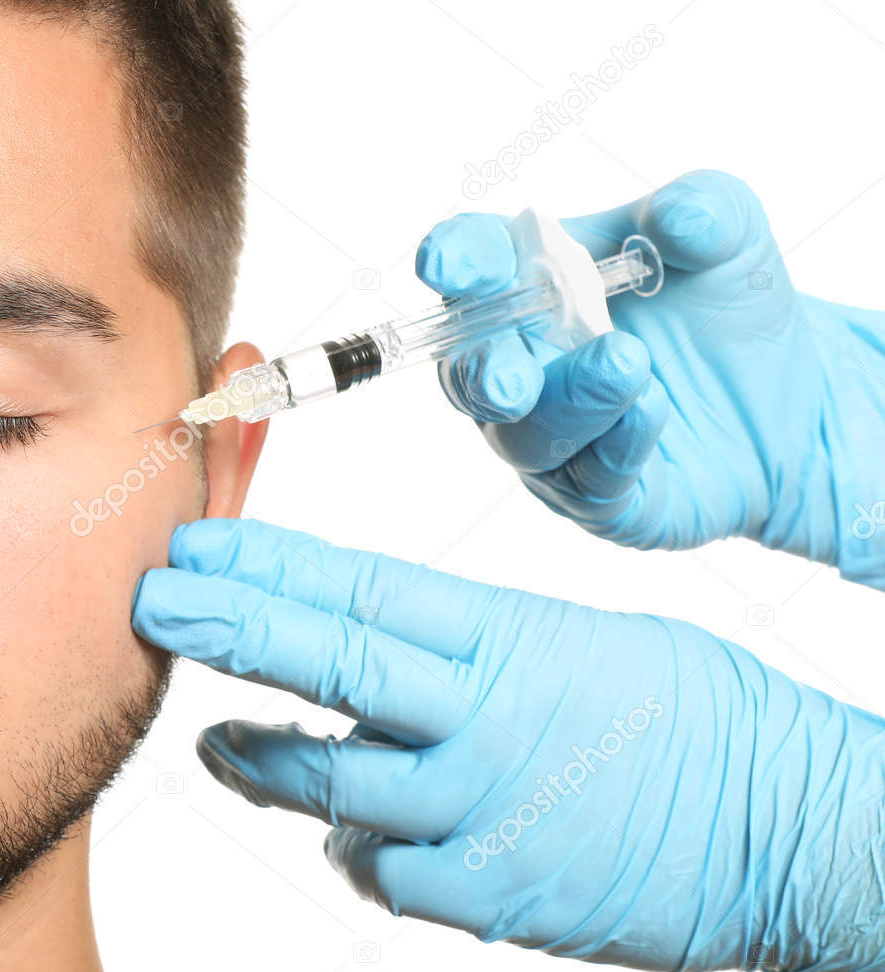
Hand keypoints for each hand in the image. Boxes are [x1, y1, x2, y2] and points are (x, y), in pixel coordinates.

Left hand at [132, 518, 884, 971]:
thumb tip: (378, 655)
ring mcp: (478, 812)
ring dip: (260, 759)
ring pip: (329, 782)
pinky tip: (355, 833)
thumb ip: (473, 648)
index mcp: (510, 639)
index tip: (198, 545)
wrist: (791, 832)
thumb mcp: (583, 644)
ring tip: (216, 741)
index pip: (363, 590)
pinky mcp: (485, 893)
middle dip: (231, 629)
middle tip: (154, 604)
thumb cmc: (692, 723)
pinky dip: (359, 847)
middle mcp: (481, 721)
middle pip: (329, 665)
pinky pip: (381, 869)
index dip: (269, 567)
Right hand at [417, 170, 884, 588]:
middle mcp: (522, 363)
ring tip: (627, 365)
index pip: (474, 265)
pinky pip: (587, 483)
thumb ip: (704, 208)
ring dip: (568, 403)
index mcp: (531, 282)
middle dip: (480, 372)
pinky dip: (616, 445)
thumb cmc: (726, 309)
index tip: (446, 264)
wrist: (791, 398)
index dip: (454, 261)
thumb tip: (678, 218)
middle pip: (469, 371)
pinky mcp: (596, 497)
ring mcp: (551, 437)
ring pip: (523, 436)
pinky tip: (651, 412)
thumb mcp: (732, 235)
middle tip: (509, 377)